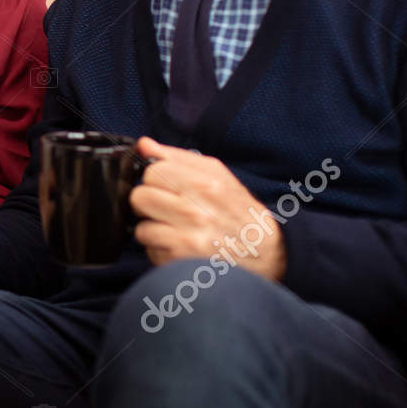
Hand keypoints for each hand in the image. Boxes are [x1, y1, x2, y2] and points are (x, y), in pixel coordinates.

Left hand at [129, 137, 285, 279]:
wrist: (266, 252)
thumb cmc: (238, 211)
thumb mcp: (218, 175)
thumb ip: (178, 158)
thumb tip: (144, 145)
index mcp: (206, 185)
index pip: (153, 172)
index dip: (155, 178)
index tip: (165, 186)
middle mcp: (196, 212)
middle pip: (140, 197)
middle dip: (148, 202)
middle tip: (166, 207)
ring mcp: (188, 239)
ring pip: (141, 227)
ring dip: (153, 228)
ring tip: (173, 228)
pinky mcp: (182, 262)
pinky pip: (150, 251)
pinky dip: (160, 249)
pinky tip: (178, 246)